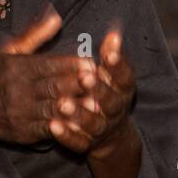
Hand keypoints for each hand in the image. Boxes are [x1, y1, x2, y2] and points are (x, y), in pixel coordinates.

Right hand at [0, 4, 98, 155]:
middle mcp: (18, 90)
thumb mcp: (8, 52)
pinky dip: (65, 126)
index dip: (71, 65)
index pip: (49, 65)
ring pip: (54, 108)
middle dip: (78, 84)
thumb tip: (57, 18)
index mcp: (16, 67)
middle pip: (54, 86)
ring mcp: (21, 112)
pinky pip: (48, 129)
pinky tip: (81, 122)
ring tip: (97, 103)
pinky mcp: (24, 132)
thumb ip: (35, 36)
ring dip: (76, 106)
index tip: (91, 63)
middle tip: (100, 81)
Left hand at [48, 23, 136, 158]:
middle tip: (84, 77)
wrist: (109, 136)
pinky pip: (78, 142)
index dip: (118, 66)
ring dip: (79, 114)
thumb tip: (114, 32)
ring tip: (62, 104)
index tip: (108, 53)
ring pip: (94, 123)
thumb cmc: (105, 93)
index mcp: (123, 91)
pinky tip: (52, 126)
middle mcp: (116, 111)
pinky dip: (66, 135)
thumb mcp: (110, 75)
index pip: (125, 78)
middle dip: (98, 89)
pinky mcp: (87, 145)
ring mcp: (102, 129)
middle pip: (111, 102)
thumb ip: (110, 55)